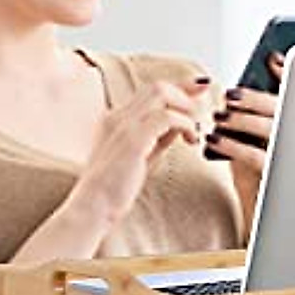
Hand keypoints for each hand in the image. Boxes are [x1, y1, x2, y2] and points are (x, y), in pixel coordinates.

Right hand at [73, 76, 210, 225]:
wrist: (93, 207)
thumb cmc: (114, 190)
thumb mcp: (142, 157)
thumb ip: (158, 138)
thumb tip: (181, 125)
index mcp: (117, 119)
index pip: (151, 92)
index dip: (179, 87)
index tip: (200, 88)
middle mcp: (118, 116)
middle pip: (158, 86)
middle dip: (186, 94)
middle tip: (202, 114)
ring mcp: (124, 125)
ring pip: (162, 93)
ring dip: (186, 108)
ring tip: (195, 132)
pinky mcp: (133, 139)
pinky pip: (166, 117)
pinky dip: (185, 124)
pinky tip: (190, 140)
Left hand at [205, 52, 283, 235]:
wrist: (266, 208)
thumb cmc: (264, 167)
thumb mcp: (261, 132)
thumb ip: (263, 104)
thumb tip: (261, 69)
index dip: (287, 72)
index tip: (270, 58)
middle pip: (282, 108)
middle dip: (254, 99)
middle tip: (230, 97)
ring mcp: (291, 156)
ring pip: (269, 129)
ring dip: (240, 120)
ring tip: (220, 117)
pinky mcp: (276, 176)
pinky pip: (254, 156)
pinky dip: (231, 145)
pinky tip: (214, 140)